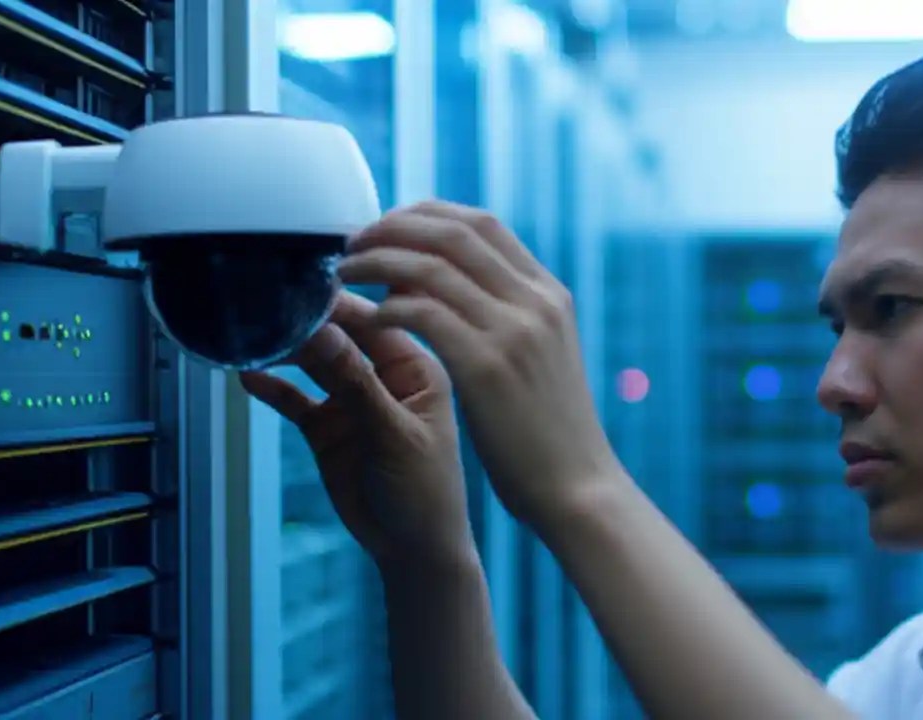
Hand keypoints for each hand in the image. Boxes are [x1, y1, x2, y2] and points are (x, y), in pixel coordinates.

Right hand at [239, 291, 474, 567]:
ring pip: (313, 363)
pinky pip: (294, 398)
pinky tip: (248, 375)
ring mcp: (353, 400)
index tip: (301, 288)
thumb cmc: (427, 494)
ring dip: (285, 351)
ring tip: (251, 338)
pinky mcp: (328, 427)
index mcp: (417, 369)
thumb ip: (358, 385)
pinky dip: (273, 387)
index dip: (339, 305)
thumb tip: (323, 332)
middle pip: (338, 337)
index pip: (375, 323)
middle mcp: (385, 377)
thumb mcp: (395, 436)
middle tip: (265, 307)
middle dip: (305, 323)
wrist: (414, 550)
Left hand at [337, 201, 625, 523]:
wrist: (578, 487)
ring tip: (344, 273)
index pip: (482, 224)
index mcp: (549, 294)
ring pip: (429, 266)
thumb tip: (460, 287)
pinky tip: (370, 319)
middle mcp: (535, 302)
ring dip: (376, 261)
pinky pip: (422, 313)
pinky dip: (388, 306)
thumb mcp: (544, 358)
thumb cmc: (551, 433)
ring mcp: (514, 331)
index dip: (426, 214)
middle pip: (452, 232)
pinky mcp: (487, 366)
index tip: (389, 226)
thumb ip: (513, 317)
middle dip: (393, 227)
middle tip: (353, 242)